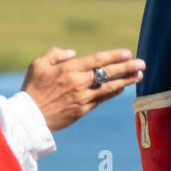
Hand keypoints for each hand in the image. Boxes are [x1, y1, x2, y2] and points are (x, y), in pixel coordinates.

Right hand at [21, 46, 143, 130]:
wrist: (28, 117)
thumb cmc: (32, 89)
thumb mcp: (38, 65)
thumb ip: (56, 54)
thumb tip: (73, 53)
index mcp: (69, 69)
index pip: (97, 60)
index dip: (114, 56)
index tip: (128, 53)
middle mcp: (78, 83)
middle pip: (108, 73)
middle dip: (127, 68)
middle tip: (142, 64)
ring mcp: (82, 98)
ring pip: (109, 88)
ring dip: (125, 81)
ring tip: (139, 76)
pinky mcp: (82, 110)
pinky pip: (101, 100)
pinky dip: (113, 93)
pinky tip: (122, 88)